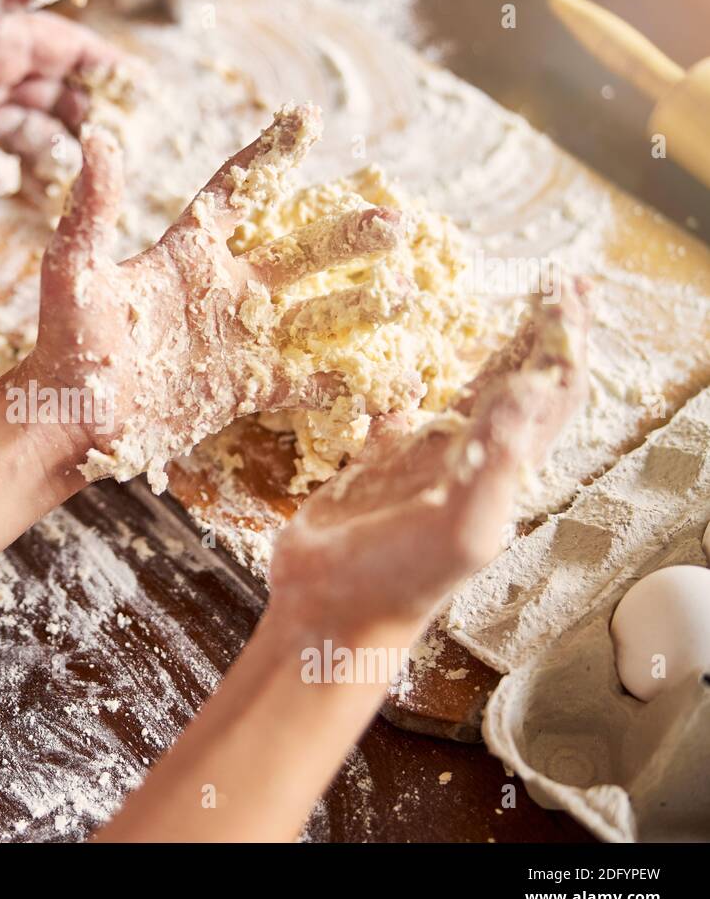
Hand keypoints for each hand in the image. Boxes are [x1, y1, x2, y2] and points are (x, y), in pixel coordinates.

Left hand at [0, 0, 123, 198]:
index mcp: (3, 34)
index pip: (70, 51)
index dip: (107, 71)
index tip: (145, 92)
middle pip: (54, 99)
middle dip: (87, 123)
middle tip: (115, 149)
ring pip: (21, 134)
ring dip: (47, 152)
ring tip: (66, 167)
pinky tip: (1, 175)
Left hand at [19, 104, 412, 491]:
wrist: (69, 420)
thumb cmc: (67, 343)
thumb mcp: (74, 271)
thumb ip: (92, 210)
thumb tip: (98, 139)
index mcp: (188, 254)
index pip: (237, 193)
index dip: (271, 156)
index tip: (309, 117)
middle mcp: (223, 291)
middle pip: (298, 252)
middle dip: (346, 237)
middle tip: (394, 221)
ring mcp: (238, 340)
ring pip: (314, 315)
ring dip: (360, 305)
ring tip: (404, 293)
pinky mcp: (245, 389)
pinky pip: (306, 381)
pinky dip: (347, 382)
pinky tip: (394, 379)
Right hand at [267, 280, 589, 633]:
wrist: (331, 612)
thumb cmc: (397, 580)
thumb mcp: (459, 530)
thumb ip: (494, 465)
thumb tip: (524, 390)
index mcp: (500, 473)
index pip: (549, 395)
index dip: (565, 343)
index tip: (566, 292)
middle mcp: (470, 462)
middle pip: (523, 387)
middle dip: (544, 337)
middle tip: (558, 287)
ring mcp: (423, 465)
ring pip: (470, 397)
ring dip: (494, 354)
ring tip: (508, 316)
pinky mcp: (375, 468)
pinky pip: (398, 418)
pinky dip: (409, 387)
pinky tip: (411, 369)